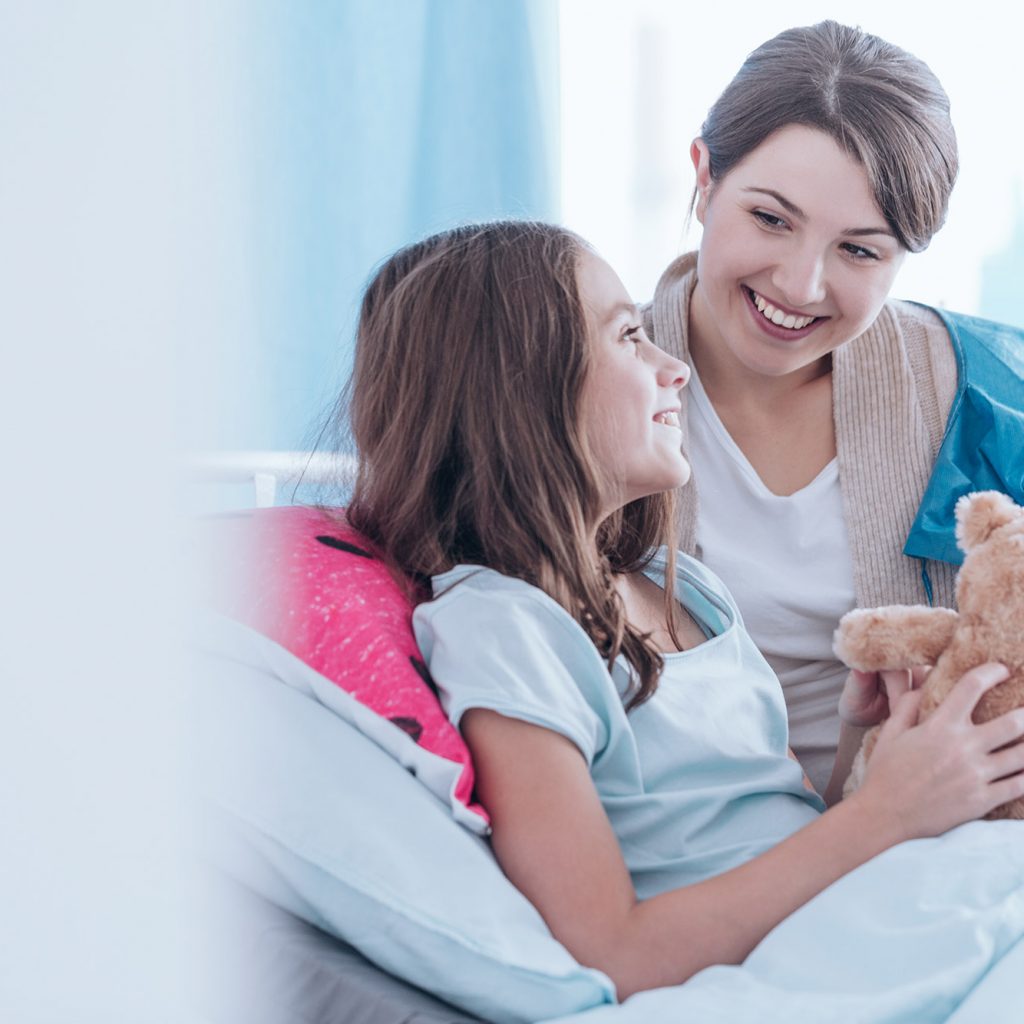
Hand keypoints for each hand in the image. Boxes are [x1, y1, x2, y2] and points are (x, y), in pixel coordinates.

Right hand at [853, 662, 1023, 840]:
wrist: (885, 815)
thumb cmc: (886, 772)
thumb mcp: (890, 732)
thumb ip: (908, 706)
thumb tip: (922, 686)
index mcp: (939, 727)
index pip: (971, 687)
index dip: (992, 672)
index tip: (1003, 670)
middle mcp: (963, 748)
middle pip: (1015, 723)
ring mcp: (976, 776)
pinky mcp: (983, 801)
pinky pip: (1020, 785)